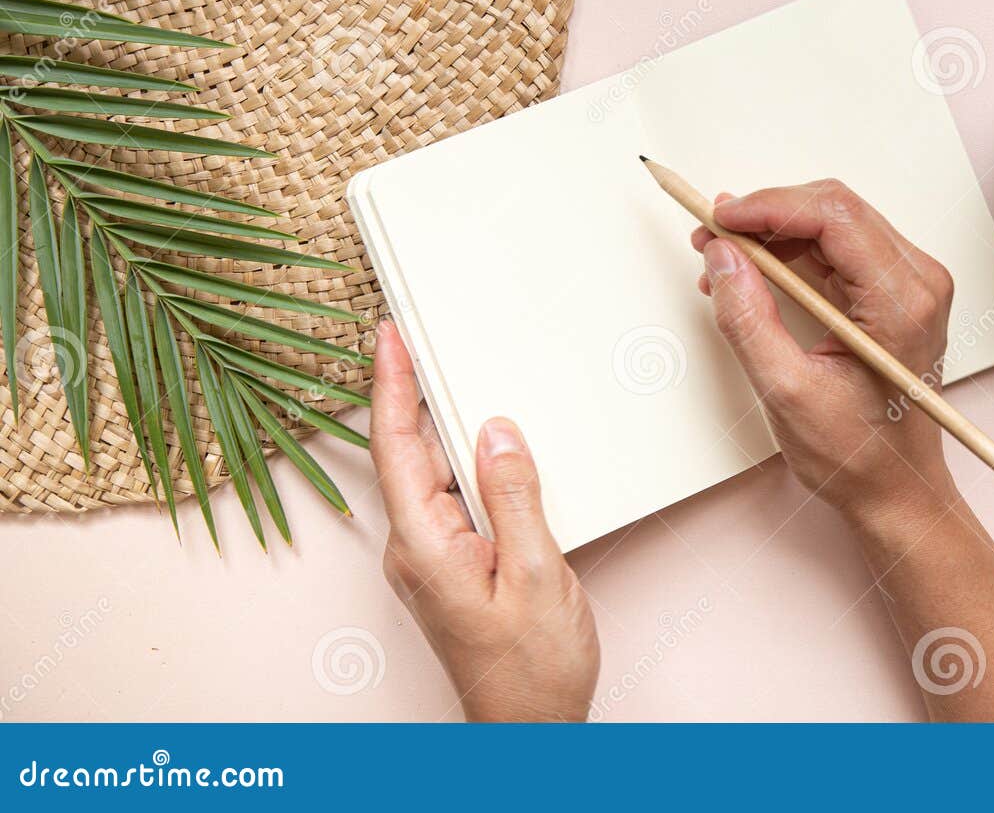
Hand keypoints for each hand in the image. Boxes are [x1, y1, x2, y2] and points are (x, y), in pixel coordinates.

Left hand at [369, 321, 598, 721]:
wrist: (531, 729)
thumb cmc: (533, 667)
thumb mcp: (538, 574)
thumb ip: (514, 497)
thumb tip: (496, 429)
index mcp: (426, 546)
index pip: (398, 448)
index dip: (391, 385)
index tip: (387, 336)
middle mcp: (415, 548)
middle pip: (408, 452)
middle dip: (412, 390)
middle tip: (415, 333)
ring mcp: (430, 558)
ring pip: (430, 473)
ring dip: (439, 424)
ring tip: (450, 373)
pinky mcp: (451, 564)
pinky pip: (449, 496)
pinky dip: (460, 459)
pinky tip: (481, 441)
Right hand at [691, 179, 959, 527]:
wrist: (897, 489)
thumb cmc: (859, 455)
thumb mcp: (787, 393)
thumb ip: (749, 319)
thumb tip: (722, 257)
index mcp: (902, 304)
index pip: (834, 217)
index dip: (769, 207)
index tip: (720, 218)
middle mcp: (918, 283)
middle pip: (834, 210)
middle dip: (766, 216)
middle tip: (711, 238)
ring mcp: (911, 285)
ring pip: (834, 224)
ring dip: (775, 234)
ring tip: (724, 262)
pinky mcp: (896, 293)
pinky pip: (840, 248)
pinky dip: (793, 254)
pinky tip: (755, 275)